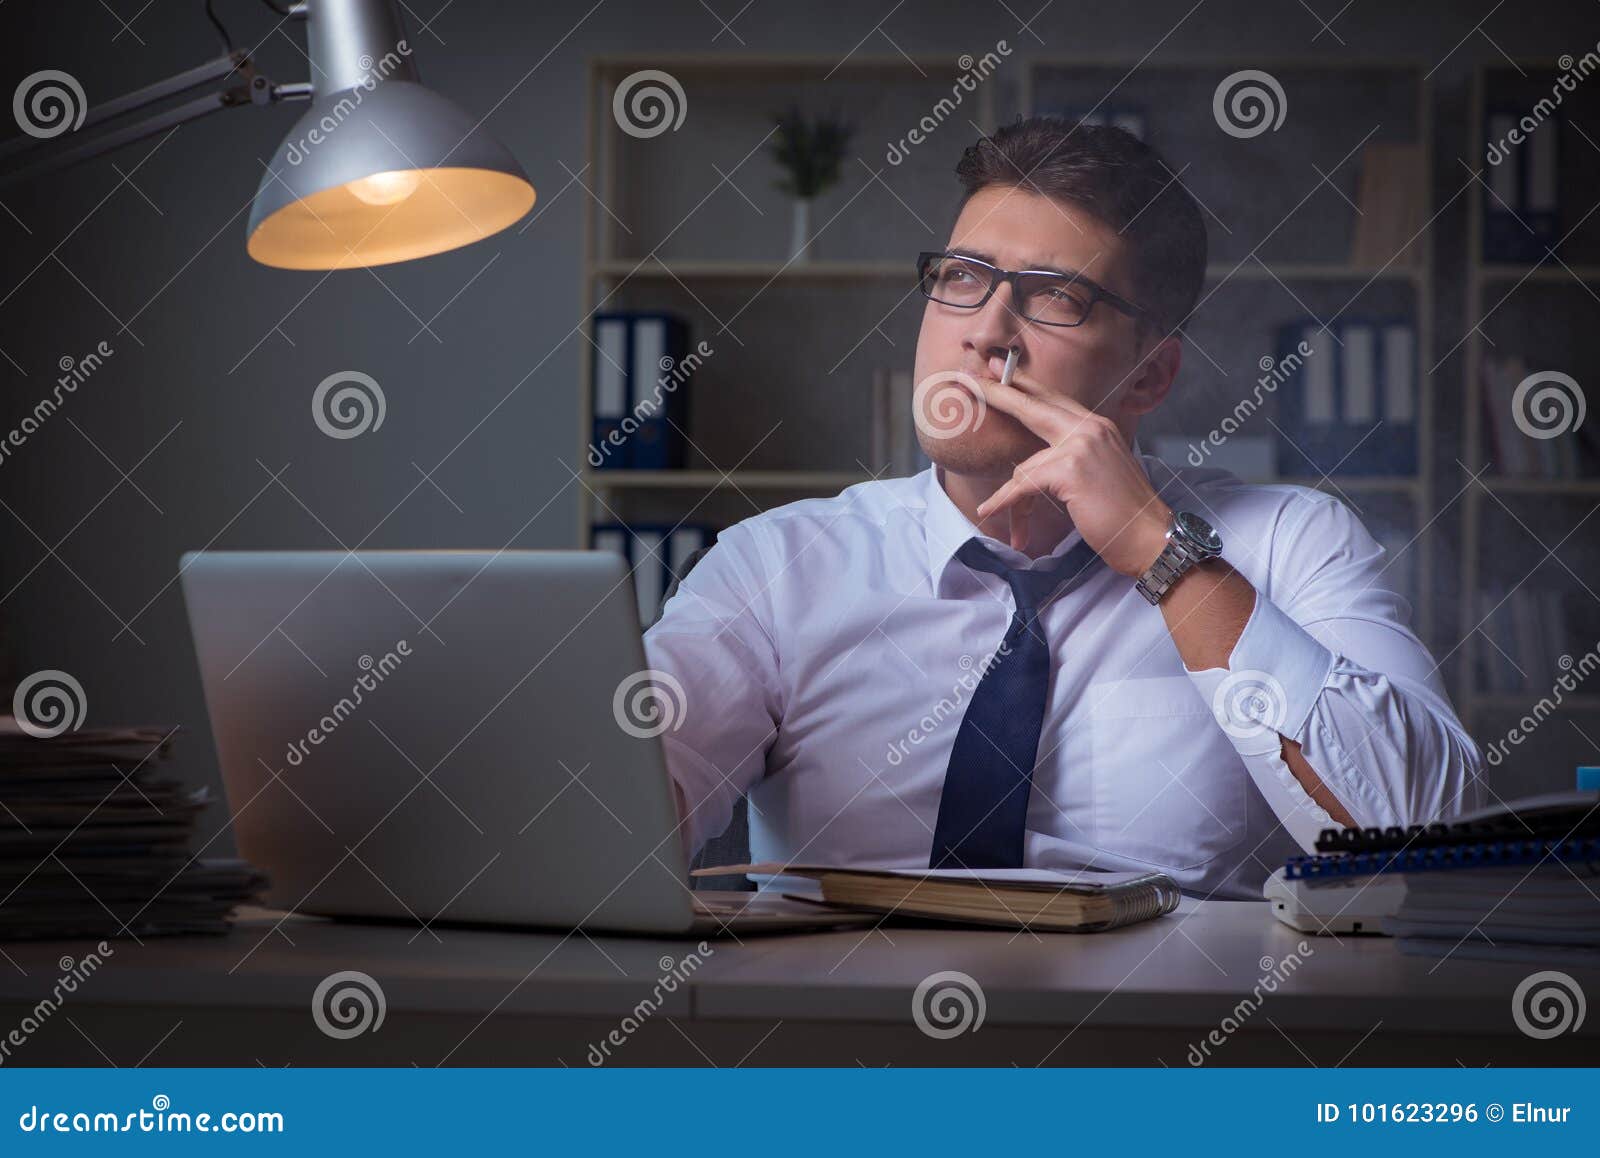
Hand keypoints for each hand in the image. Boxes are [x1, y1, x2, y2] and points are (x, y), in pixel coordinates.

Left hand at [973, 378, 1172, 578]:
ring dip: (1010, 497)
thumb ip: (1073, 457)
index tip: (998, 369)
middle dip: (1000, 393)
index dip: (1025, 385)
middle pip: (1034, 407)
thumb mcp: (1099, 472)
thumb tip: (1041, 460)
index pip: (1054, 400)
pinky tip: (988, 510)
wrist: (1151, 537)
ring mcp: (1082, 446)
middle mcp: (1091, 428)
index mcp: (1098, 426)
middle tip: (971, 378)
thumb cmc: (1123, 514)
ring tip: (997, 514)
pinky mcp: (1071, 470)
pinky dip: (1004, 501)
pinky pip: (1023, 485)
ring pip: (1026, 465)